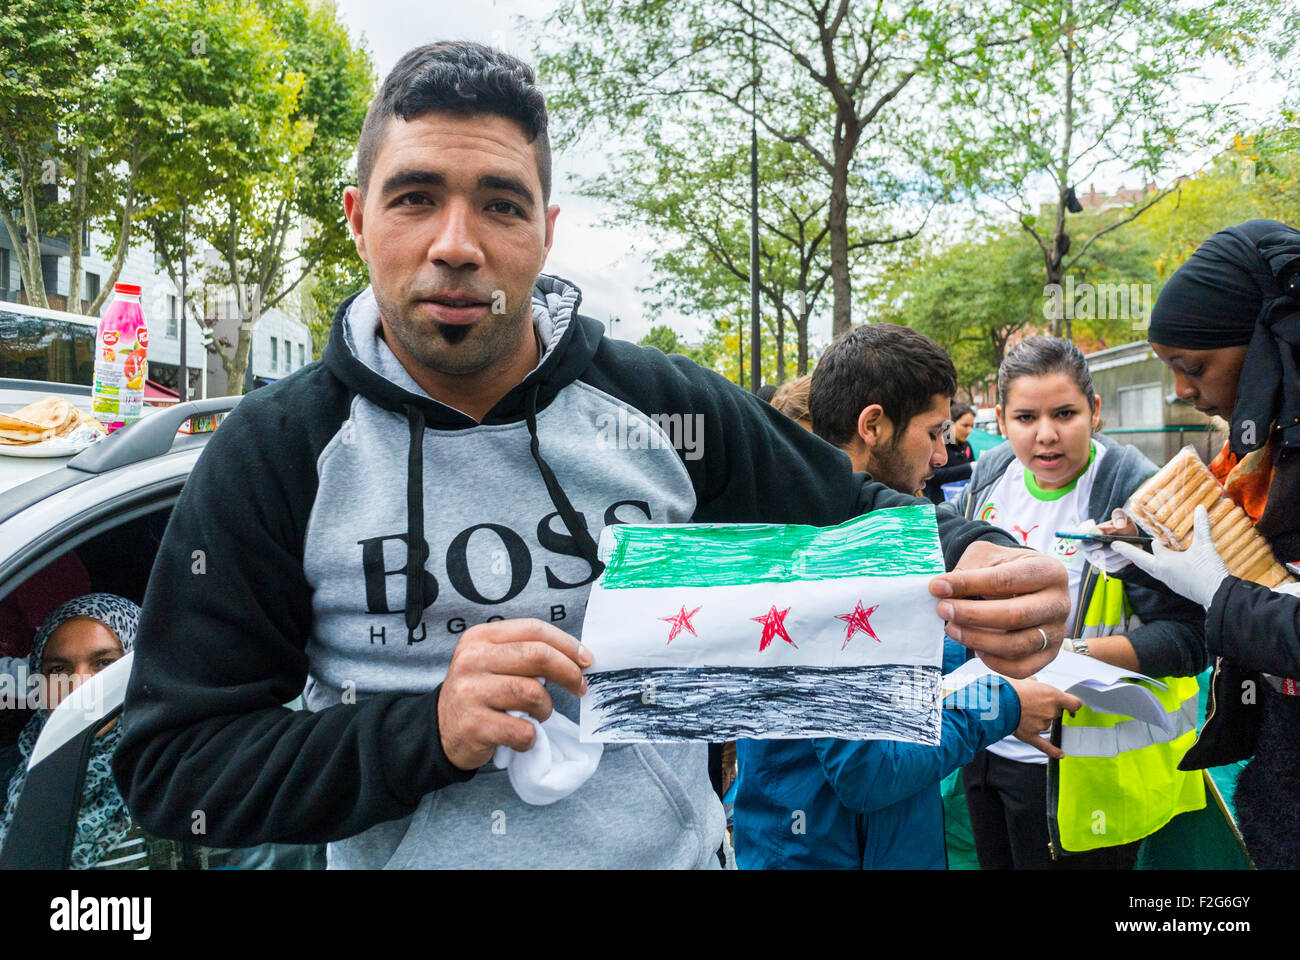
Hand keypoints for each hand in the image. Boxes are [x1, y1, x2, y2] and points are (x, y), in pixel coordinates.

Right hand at [438, 618, 592, 770]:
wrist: (441, 731)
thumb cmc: (481, 694)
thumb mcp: (494, 663)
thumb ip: (525, 654)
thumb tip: (578, 658)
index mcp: (480, 638)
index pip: (533, 630)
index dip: (567, 644)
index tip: (586, 660)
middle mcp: (472, 660)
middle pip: (537, 656)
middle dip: (569, 672)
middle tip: (580, 688)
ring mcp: (470, 692)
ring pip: (532, 693)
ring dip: (546, 709)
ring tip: (538, 715)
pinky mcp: (473, 725)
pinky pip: (522, 730)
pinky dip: (531, 737)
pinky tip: (523, 736)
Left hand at [930, 540, 1069, 678]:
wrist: (1022, 583)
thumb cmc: (1003, 568)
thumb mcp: (988, 556)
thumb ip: (968, 570)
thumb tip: (942, 590)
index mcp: (1049, 571)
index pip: (1006, 580)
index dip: (969, 584)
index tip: (937, 587)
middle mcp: (1059, 603)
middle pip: (1015, 616)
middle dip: (972, 615)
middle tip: (942, 609)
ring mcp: (1057, 632)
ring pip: (1017, 645)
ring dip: (977, 639)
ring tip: (951, 628)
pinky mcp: (1049, 655)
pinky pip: (1021, 668)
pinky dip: (994, 662)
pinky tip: (975, 647)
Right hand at [1005, 677, 1082, 758]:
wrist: (994, 701)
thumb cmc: (1009, 687)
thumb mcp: (1024, 678)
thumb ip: (1034, 683)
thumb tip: (1034, 683)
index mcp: (1053, 696)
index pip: (1075, 703)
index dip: (1073, 706)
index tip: (1070, 708)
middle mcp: (1050, 711)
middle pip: (1057, 713)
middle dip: (1046, 709)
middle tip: (1031, 703)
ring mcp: (1042, 725)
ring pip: (1045, 723)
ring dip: (1037, 719)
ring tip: (1020, 711)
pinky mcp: (1031, 735)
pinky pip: (1045, 746)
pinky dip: (1053, 751)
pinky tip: (1060, 754)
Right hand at [1079, 508, 1135, 573]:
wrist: (1127, 534)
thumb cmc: (1119, 525)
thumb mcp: (1120, 516)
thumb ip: (1119, 516)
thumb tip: (1120, 525)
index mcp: (1085, 537)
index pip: (1080, 544)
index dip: (1088, 545)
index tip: (1100, 542)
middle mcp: (1089, 551)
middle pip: (1095, 555)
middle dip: (1109, 551)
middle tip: (1121, 545)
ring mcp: (1098, 560)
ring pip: (1107, 562)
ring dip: (1119, 555)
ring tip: (1133, 547)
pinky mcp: (1109, 566)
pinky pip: (1115, 566)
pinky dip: (1124, 561)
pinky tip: (1131, 554)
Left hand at [1112, 505, 1228, 608]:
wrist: (1218, 595)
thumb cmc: (1208, 571)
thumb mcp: (1204, 546)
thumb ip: (1201, 527)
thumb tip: (1200, 508)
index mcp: (1164, 562)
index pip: (1155, 547)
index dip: (1158, 540)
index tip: (1155, 536)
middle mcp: (1162, 572)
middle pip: (1141, 561)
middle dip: (1129, 553)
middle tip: (1114, 546)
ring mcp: (1169, 581)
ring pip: (1150, 569)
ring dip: (1144, 561)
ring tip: (1137, 557)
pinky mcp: (1176, 587)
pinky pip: (1162, 575)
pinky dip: (1158, 568)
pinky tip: (1165, 566)